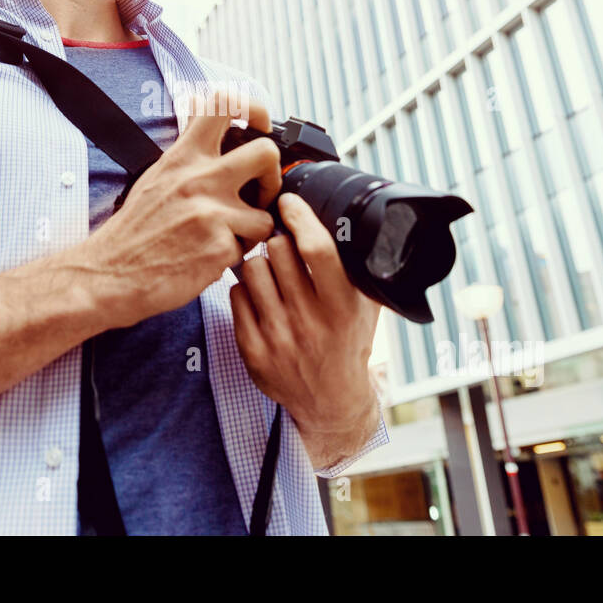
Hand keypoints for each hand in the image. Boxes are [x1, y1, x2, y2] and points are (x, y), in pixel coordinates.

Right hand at [77, 91, 282, 328]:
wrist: (111, 274)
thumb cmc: (136, 228)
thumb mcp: (157, 173)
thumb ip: (187, 143)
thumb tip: (199, 103)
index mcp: (183, 157)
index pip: (224, 105)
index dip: (254, 108)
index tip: (260, 126)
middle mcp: (199, 179)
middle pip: (266, 154)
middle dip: (273, 176)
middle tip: (259, 193)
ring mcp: (211, 213)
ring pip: (266, 214)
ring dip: (254, 229)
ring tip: (229, 236)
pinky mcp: (218, 248)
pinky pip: (248, 249)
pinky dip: (235, 257)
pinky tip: (211, 257)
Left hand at [229, 192, 381, 470]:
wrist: (330, 401)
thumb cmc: (348, 342)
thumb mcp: (366, 307)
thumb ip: (359, 268)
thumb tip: (348, 218)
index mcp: (342, 307)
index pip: (317, 249)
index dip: (300, 217)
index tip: (289, 202)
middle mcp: (310, 322)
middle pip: (278, 251)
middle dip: (278, 240)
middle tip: (281, 244)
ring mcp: (278, 338)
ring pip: (252, 269)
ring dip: (259, 262)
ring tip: (270, 271)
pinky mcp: (253, 351)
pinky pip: (236, 296)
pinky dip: (245, 290)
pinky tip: (259, 297)